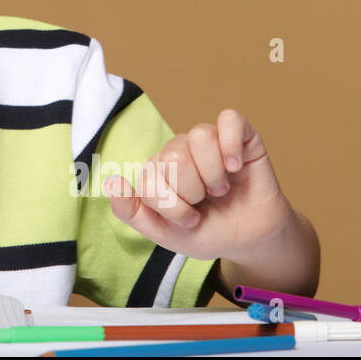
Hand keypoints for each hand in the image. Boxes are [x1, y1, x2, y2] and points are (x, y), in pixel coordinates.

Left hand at [104, 109, 294, 263]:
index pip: (149, 178)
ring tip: (220, 189)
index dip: (172, 206)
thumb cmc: (207, 231)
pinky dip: (231, 145)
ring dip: (213, 174)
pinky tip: (235, 167)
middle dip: (192, 191)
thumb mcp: (164, 233)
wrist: (250, 239)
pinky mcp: (240, 136)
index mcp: (157, 169)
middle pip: (174, 157)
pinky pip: (229, 120)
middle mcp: (179, 150)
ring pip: (199, 137)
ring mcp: (209, 141)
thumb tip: (110, 183)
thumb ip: (132, 212)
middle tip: (206, 202)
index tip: (189, 220)